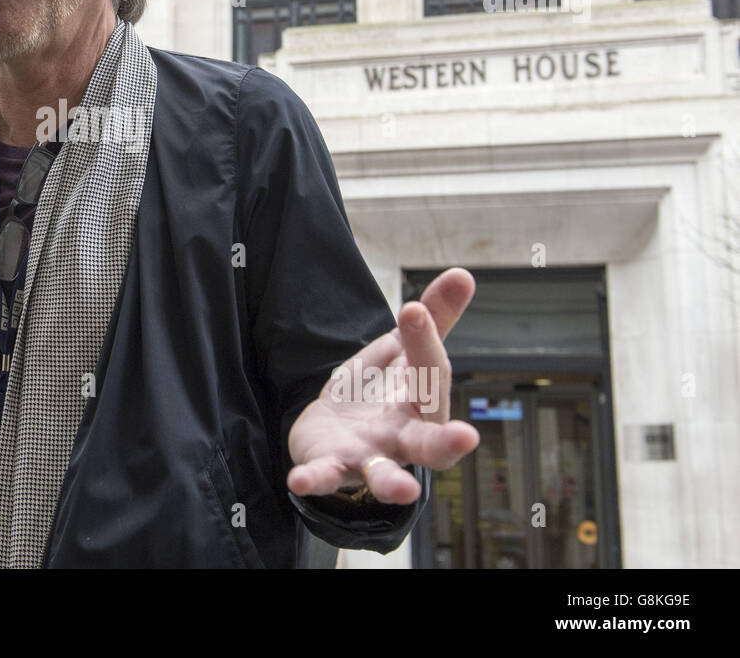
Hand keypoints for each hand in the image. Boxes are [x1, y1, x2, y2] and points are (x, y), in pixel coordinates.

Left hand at [286, 267, 480, 503]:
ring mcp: (370, 455)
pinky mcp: (334, 466)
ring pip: (386, 474)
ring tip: (405, 491)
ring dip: (393, 482)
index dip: (424, 341)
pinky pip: (325, 477)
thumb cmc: (379, 392)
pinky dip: (314, 480)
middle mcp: (404, 435)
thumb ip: (432, 316)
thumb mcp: (402, 351)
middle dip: (448, 443)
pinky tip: (297, 480)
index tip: (413, 310)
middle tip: (467, 438)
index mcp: (422, 402)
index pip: (430, 372)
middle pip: (431, 442)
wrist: (334, 432)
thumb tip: (464, 273)